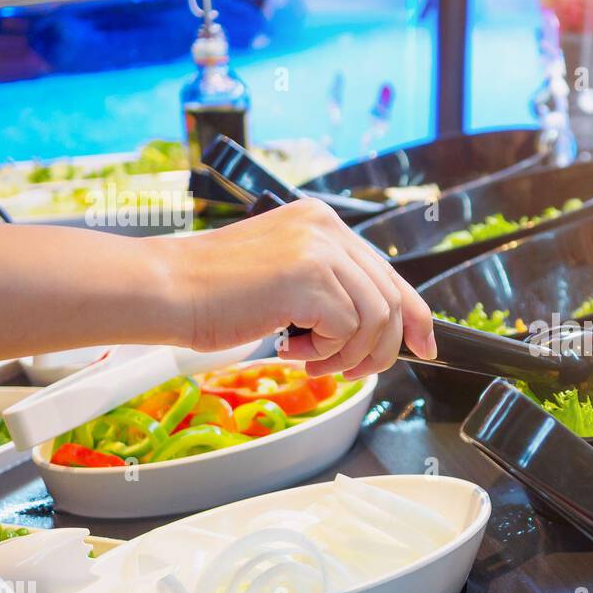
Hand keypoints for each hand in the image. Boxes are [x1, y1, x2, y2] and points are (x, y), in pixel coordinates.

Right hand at [169, 198, 435, 376]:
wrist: (167, 290)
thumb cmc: (213, 293)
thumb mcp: (286, 282)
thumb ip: (330, 291)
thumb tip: (375, 327)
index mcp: (322, 223)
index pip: (388, 272)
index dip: (413, 315)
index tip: (425, 345)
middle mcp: (326, 228)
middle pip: (390, 298)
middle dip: (379, 348)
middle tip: (348, 369)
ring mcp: (319, 249)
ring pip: (374, 319)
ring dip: (348, 354)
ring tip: (310, 358)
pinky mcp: (309, 276)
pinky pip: (348, 329)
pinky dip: (327, 351)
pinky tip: (292, 349)